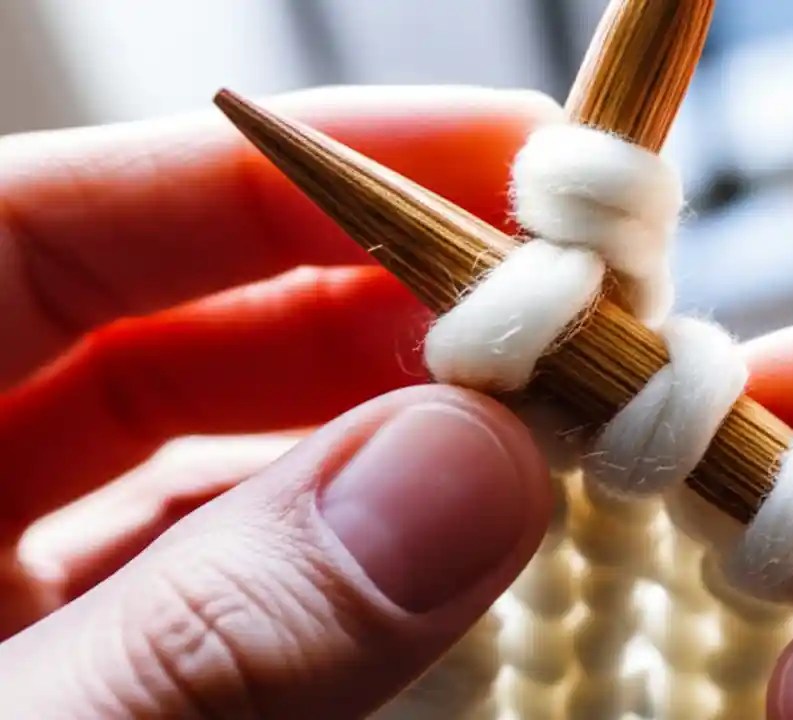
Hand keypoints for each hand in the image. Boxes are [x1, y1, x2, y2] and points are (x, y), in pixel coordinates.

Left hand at [0, 87, 558, 715]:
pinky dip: (349, 563)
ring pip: (217, 463)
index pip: (56, 220)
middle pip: (166, 330)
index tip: (507, 161)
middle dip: (377, 312)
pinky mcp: (87, 686)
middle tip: (569, 315)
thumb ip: (222, 626)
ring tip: (550, 428)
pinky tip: (455, 547)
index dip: (293, 165)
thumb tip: (475, 465)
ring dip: (392, 441)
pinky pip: (229, 584)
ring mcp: (4, 603)